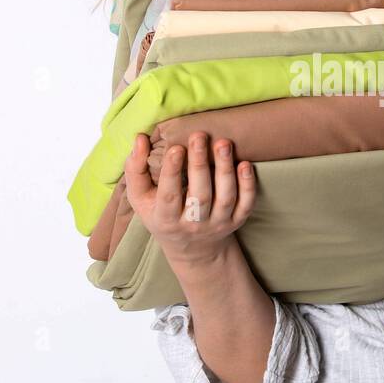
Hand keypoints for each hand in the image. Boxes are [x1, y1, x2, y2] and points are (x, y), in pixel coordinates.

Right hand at [124, 131, 256, 265]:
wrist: (192, 247)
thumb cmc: (161, 213)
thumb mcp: (140, 197)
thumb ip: (135, 168)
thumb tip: (140, 138)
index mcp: (165, 218)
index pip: (168, 195)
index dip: (172, 172)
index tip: (176, 147)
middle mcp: (193, 224)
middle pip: (200, 195)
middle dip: (199, 164)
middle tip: (199, 135)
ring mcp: (217, 224)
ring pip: (224, 198)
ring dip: (225, 170)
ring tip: (223, 143)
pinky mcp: (236, 222)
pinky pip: (245, 205)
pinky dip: (248, 185)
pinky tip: (245, 164)